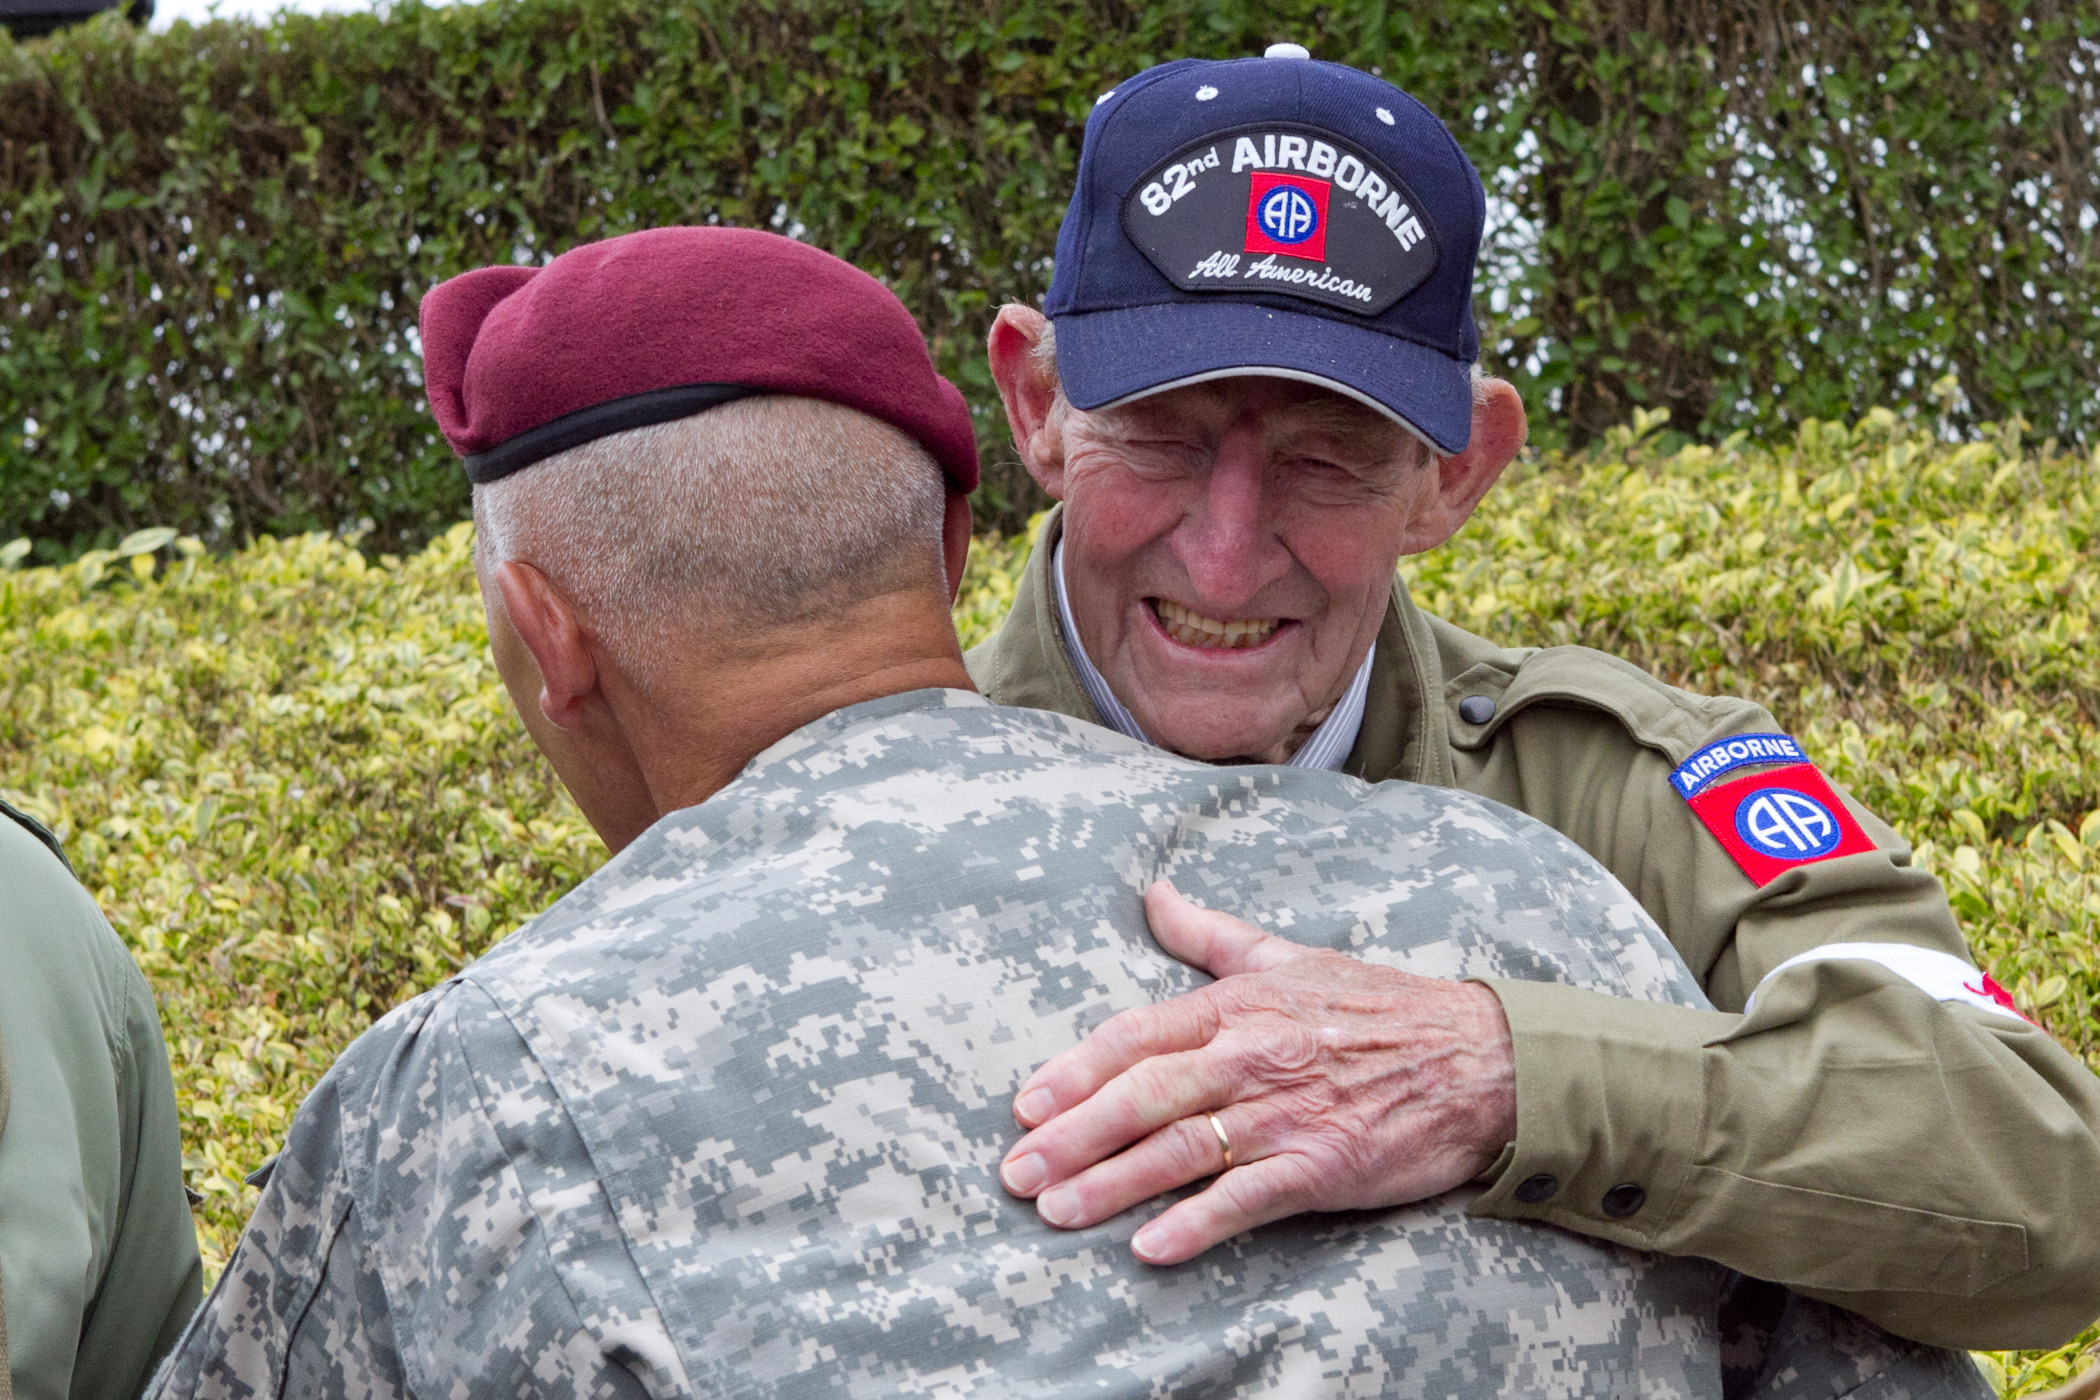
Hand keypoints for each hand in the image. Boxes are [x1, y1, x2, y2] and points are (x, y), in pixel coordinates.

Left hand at [999, 880, 1516, 1264]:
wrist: (1477, 1058)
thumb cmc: (1378, 1008)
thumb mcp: (1290, 956)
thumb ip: (1212, 935)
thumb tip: (1155, 896)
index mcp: (1237, 1006)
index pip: (1136, 1038)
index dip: (1074, 1072)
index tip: (1025, 1105)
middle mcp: (1251, 1056)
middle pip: (1143, 1097)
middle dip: (1072, 1136)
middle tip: (1016, 1174)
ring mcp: (1286, 1113)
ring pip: (1181, 1149)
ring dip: (1112, 1184)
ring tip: (1058, 1212)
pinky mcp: (1323, 1165)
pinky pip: (1247, 1198)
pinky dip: (1197, 1223)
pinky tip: (1151, 1248)